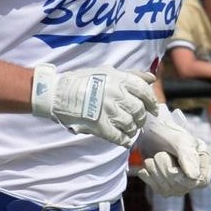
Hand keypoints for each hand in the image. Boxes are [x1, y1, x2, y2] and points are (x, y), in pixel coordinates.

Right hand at [30, 64, 157, 147]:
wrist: (56, 93)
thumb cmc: (82, 81)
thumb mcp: (107, 71)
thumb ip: (130, 74)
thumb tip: (151, 78)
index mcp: (118, 79)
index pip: (144, 92)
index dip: (152, 102)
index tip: (153, 109)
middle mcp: (115, 94)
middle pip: (139, 110)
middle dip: (140, 117)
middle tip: (137, 120)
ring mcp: (106, 110)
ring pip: (130, 124)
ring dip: (132, 129)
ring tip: (128, 128)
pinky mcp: (98, 125)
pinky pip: (118, 137)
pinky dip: (124, 140)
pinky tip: (124, 139)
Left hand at [134, 107, 210, 195]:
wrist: (150, 131)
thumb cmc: (167, 132)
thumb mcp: (179, 140)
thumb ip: (188, 156)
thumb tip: (194, 177)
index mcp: (205, 161)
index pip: (202, 180)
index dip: (185, 178)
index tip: (172, 168)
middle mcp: (196, 174)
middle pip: (183, 186)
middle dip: (166, 170)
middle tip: (159, 155)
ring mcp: (182, 183)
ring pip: (169, 190)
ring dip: (155, 172)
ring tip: (152, 159)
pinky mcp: (167, 187)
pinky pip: (159, 190)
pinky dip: (149, 178)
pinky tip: (146, 168)